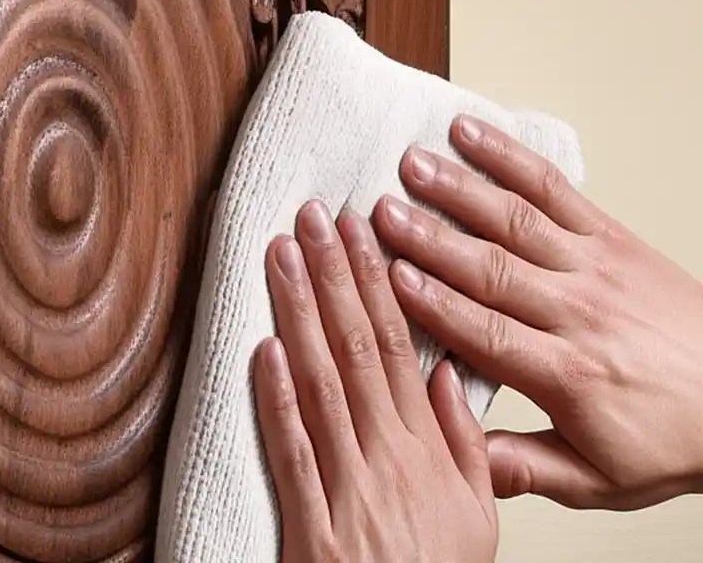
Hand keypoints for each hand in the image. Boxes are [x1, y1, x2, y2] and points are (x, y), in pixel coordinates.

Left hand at [253, 201, 496, 562]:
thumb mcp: (476, 512)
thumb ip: (464, 442)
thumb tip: (444, 374)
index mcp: (427, 448)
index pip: (399, 346)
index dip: (376, 282)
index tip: (359, 230)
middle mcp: (389, 457)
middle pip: (358, 349)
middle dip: (334, 276)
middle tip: (311, 216)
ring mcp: (348, 487)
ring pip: (322, 384)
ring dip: (299, 313)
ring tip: (281, 255)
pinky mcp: (312, 523)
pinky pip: (293, 451)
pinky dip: (277, 398)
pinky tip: (263, 348)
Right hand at [375, 114, 702, 509]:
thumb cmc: (671, 437)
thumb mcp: (600, 480)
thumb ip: (525, 468)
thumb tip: (458, 460)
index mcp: (568, 374)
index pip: (489, 335)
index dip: (435, 304)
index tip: (390, 278)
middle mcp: (580, 312)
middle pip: (493, 270)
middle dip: (431, 239)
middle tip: (380, 212)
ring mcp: (596, 267)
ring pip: (518, 222)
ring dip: (461, 190)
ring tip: (413, 164)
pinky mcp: (612, 237)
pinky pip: (557, 190)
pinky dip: (512, 159)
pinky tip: (472, 134)